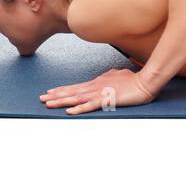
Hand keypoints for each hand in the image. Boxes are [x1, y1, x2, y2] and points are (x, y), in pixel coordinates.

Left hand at [39, 68, 157, 114]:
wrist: (145, 81)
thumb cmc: (134, 79)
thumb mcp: (119, 75)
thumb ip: (111, 75)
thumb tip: (108, 74)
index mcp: (98, 82)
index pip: (76, 87)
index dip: (62, 89)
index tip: (50, 91)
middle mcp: (95, 87)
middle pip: (72, 92)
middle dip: (55, 95)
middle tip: (41, 98)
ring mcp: (100, 93)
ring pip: (76, 98)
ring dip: (61, 101)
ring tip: (48, 104)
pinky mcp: (107, 100)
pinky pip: (90, 106)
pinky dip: (78, 108)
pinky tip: (69, 111)